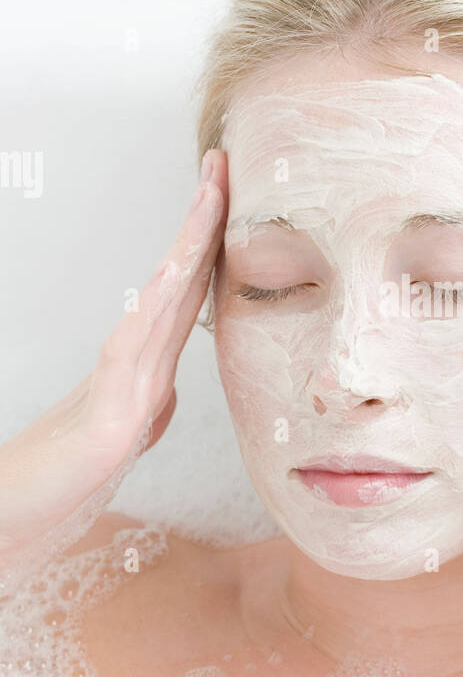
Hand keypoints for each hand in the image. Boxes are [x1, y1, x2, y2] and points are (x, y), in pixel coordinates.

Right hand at [0, 151, 227, 575]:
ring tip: (212, 190)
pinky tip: (178, 270)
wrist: (20, 516)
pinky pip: (137, 345)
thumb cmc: (66, 478)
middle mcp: (135, 359)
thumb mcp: (124, 441)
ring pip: (163, 296)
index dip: (212, 241)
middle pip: (180, 277)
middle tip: (223, 160)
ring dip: (192, 240)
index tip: (229, 192)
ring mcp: (122, 380)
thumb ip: (149, 409)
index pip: (187, 291)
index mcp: (146, 364)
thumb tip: (170, 391)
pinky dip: (160, 303)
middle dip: (207, 216)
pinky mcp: (110, 413)